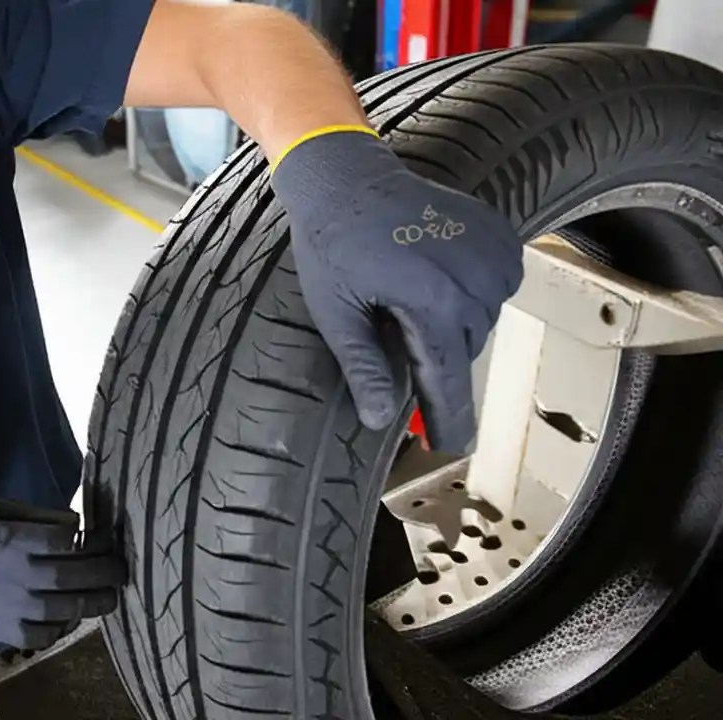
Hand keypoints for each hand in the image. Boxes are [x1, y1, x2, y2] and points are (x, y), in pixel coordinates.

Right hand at [0, 499, 125, 648]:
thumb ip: (36, 516)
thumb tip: (76, 524)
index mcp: (9, 539)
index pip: (64, 540)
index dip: (86, 537)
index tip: (94, 535)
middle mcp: (10, 574)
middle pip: (71, 577)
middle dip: (104, 572)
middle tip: (121, 569)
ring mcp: (4, 606)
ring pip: (61, 610)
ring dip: (92, 604)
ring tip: (109, 597)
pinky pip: (38, 636)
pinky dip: (60, 629)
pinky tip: (68, 616)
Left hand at [270, 130, 523, 451]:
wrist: (347, 177)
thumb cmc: (332, 242)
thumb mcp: (337, 313)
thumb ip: (365, 367)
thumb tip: (378, 418)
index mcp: (432, 302)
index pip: (445, 378)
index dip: (446, 416)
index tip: (450, 443)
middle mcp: (472, 279)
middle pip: (463, 350)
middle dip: (432, 350)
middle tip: (393, 317)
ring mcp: (491, 252)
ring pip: (481, 319)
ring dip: (451, 319)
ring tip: (408, 286)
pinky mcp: (499, 233)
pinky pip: (496, 285)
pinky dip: (471, 289)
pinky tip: (435, 270)